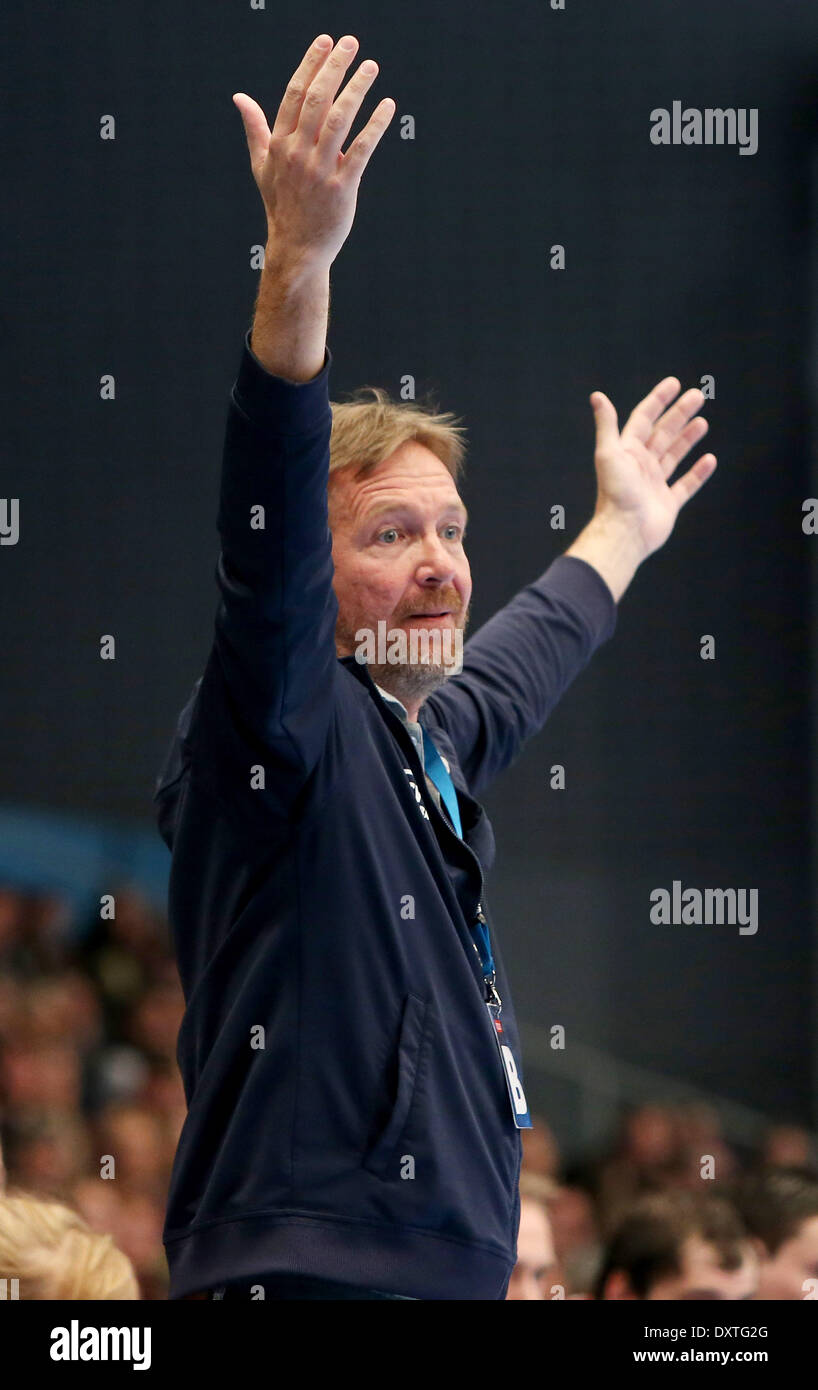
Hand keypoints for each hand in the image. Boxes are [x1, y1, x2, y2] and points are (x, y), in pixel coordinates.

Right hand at [232, 34, 395, 271]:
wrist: (296, 248)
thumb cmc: (281, 205)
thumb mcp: (262, 165)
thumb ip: (255, 128)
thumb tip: (239, 97)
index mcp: (280, 144)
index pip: (295, 94)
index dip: (311, 64)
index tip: (325, 41)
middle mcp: (298, 153)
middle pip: (317, 100)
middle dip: (334, 67)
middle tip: (351, 43)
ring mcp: (320, 170)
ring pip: (340, 120)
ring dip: (357, 89)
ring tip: (371, 66)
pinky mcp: (342, 187)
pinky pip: (361, 149)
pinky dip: (375, 125)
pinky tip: (388, 105)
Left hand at [589, 378, 716, 557]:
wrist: (625, 532)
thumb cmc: (616, 493)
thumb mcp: (609, 453)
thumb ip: (606, 424)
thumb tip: (597, 396)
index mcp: (628, 452)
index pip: (644, 419)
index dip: (658, 400)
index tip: (674, 384)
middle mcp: (641, 466)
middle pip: (663, 433)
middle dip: (679, 414)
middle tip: (698, 396)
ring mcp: (654, 485)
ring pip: (674, 456)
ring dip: (687, 438)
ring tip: (703, 422)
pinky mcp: (667, 504)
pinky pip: (686, 485)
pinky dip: (698, 473)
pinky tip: (710, 460)